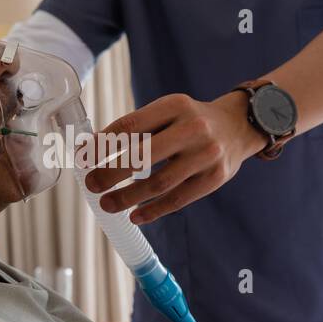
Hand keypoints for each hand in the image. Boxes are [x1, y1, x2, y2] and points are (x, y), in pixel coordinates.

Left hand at [84, 90, 267, 224]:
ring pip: (159, 183)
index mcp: (175, 106)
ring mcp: (206, 155)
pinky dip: (153, 210)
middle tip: (91, 184)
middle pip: (143, 156)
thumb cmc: (192, 121)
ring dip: (128, 197)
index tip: (83, 156)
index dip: (103, 143)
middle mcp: (193, 128)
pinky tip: (135, 215)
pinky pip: (178, 199)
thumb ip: (139, 128)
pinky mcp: (214, 178)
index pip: (130, 126)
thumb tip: (95, 149)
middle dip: (111, 173)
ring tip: (107, 204)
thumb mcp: (169, 111)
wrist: (240, 126)